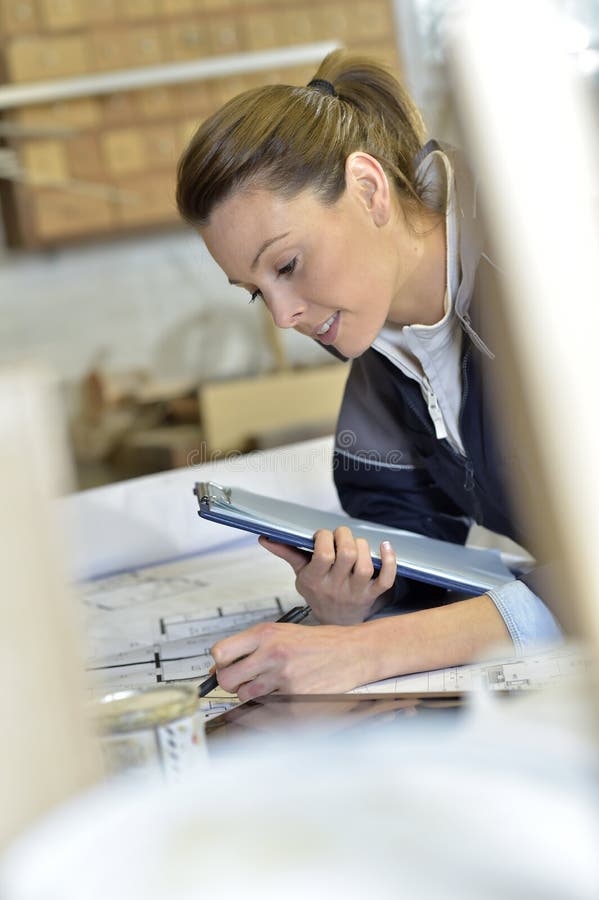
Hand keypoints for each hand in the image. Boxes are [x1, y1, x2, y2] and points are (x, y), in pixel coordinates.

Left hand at [211, 620, 367, 700]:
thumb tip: (219, 665)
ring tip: (274, 681)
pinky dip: (274, 702)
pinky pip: (268, 707)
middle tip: (245, 679)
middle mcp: (272, 653)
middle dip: (231, 682)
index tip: (226, 665)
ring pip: (245, 695)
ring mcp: (284, 677)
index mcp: (266, 633)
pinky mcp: (295, 698)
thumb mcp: (282, 632)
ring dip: (254, 693)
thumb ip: (251, 646)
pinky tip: (288, 690)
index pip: (220, 652)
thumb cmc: (319, 642)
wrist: (352, 652)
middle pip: (226, 679)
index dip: (221, 662)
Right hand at [258, 526, 396, 624]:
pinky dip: (390, 561)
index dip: (325, 538)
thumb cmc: (318, 591)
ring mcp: (356, 593)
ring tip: (356, 543)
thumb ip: (286, 553)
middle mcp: (336, 588)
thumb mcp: (300, 575)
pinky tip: (386, 546)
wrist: (337, 622)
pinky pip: (386, 579)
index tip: (322, 536)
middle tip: (341, 535)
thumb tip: (265, 537)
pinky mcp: (373, 595)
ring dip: (363, 547)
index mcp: (315, 581)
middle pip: (347, 555)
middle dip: (345, 537)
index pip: (323, 555)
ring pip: (365, 565)